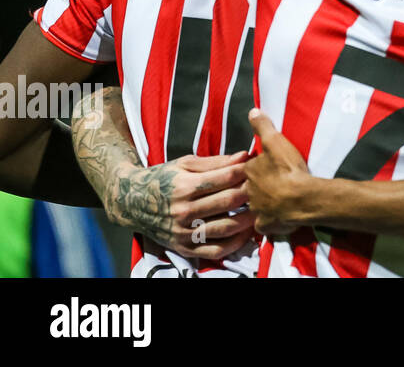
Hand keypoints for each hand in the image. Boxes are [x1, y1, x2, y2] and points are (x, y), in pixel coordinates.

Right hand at [107, 152, 255, 259]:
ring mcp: (184, 231)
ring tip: (261, 210)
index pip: (225, 178)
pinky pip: (216, 250)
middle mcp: (183, 210)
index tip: (260, 167)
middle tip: (266, 187)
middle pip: (229, 201)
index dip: (247, 171)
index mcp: (184, 186)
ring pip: (226, 227)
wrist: (133, 202)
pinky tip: (246, 232)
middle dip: (252, 193)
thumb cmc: (164, 178)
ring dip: (248, 219)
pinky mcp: (184, 247)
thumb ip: (216, 161)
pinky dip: (236, 243)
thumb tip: (245, 156)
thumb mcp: (185, 163)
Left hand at [245, 109, 314, 235]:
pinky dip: (269, 221)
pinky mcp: (264, 225)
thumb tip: (252, 111)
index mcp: (249, 172)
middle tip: (270, 185)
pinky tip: (276, 218)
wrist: (303, 198)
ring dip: (261, 204)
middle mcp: (247, 192)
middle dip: (254, 188)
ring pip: (254, 207)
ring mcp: (255, 210)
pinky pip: (263, 224)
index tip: (265, 168)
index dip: (255, 168)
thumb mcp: (276, 142)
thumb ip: (263, 127)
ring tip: (273, 201)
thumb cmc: (289, 169)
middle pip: (248, 188)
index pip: (247, 169)